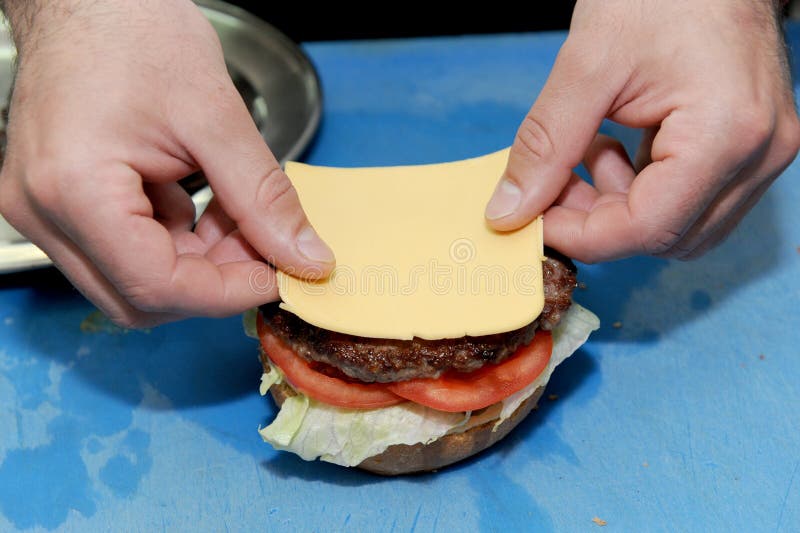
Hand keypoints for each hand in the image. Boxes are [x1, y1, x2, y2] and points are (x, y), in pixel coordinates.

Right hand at [0, 0, 334, 326]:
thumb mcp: (215, 116)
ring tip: (236, 213)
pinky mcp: (60, 204)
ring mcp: (45, 211)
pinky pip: (125, 252)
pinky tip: (205, 202)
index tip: (280, 276)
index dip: (228, 292)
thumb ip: (263, 197)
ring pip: (135, 281)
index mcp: (74, 190)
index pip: (155, 285)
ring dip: (199, 262)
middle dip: (214, 281)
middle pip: (141, 297)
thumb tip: (305, 259)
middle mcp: (44, 213)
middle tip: (263, 245)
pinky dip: (177, 241)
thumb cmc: (135, 30)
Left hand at [485, 0, 799, 261]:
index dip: (580, 235)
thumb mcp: (588, 62)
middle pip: (665, 235)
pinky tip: (611, 146)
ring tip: (584, 151)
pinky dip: (639, 189)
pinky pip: (689, 199)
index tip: (530, 218)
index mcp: (726, 135)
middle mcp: (760, 155)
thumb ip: (546, 144)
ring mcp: (762, 153)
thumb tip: (509, 211)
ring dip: (617, 207)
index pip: (648, 228)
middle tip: (551, 183)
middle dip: (597, 222)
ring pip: (678, 226)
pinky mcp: (749, 147)